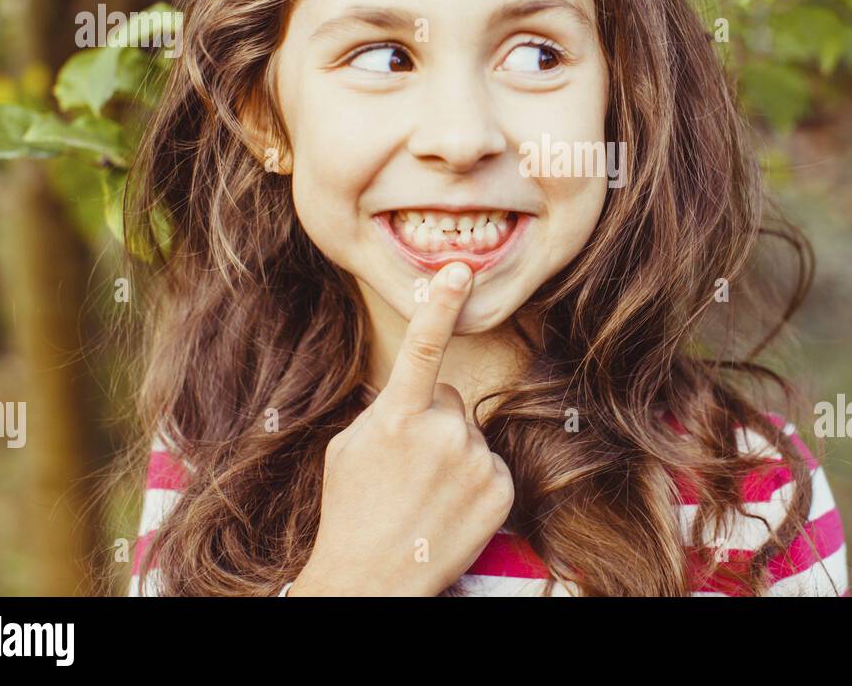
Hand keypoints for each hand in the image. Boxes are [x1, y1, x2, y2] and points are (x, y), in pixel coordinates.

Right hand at [289, 262, 514, 595]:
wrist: (372, 581)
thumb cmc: (350, 511)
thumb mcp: (349, 448)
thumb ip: (384, 409)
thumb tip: (410, 387)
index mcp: (397, 416)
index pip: (422, 347)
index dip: (441, 304)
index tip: (460, 270)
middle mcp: (442, 432)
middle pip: (447, 399)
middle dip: (430, 420)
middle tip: (404, 467)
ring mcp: (475, 460)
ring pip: (468, 433)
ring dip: (452, 452)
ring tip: (423, 493)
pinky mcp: (501, 488)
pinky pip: (490, 463)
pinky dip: (474, 480)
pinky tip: (448, 507)